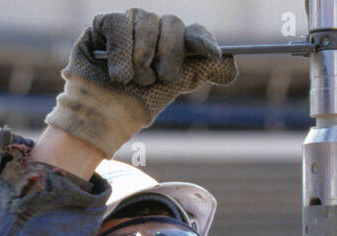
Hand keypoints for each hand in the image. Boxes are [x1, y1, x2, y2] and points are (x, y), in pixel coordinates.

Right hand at [45, 8, 238, 157]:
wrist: (105, 113)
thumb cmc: (140, 101)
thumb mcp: (174, 86)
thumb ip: (201, 70)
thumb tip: (231, 65)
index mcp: (175, 43)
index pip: (194, 33)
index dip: (203, 40)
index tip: (211, 53)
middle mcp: (155, 29)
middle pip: (173, 24)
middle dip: (170, 53)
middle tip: (162, 77)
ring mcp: (130, 23)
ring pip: (145, 21)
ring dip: (142, 57)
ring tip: (136, 80)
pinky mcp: (104, 24)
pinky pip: (118, 24)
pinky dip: (120, 51)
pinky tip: (118, 74)